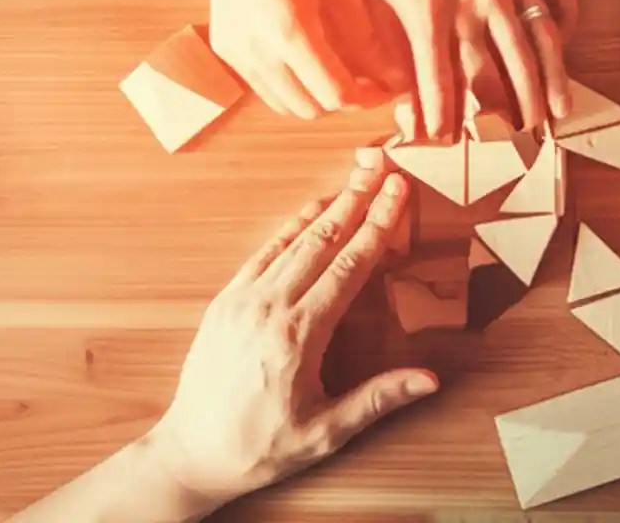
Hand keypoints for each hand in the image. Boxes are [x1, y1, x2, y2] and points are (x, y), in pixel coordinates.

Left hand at [144, 149, 436, 506]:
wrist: (190, 453)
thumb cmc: (259, 447)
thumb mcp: (325, 432)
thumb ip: (377, 399)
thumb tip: (429, 380)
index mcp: (300, 334)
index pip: (351, 265)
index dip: (379, 223)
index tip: (399, 191)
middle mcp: (269, 307)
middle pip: (323, 239)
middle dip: (356, 198)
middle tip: (380, 164)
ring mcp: (242, 301)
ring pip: (291, 240)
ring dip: (325, 207)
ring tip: (351, 179)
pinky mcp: (224, 303)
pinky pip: (261, 255)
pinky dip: (288, 230)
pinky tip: (307, 215)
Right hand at [204, 0, 404, 118]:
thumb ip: (365, 37)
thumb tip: (393, 76)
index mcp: (291, 34)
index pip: (336, 95)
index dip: (369, 99)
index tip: (387, 88)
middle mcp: (258, 54)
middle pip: (312, 109)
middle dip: (344, 101)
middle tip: (367, 80)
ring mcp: (237, 55)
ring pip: (286, 106)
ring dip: (315, 99)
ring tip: (338, 72)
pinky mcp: (225, 51)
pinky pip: (264, 89)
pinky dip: (289, 87)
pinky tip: (305, 60)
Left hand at [365, 0, 576, 138]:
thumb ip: (393, 50)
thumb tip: (401, 101)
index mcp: (429, 11)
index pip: (440, 79)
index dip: (444, 116)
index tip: (449, 142)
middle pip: (502, 67)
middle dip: (514, 109)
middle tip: (523, 138)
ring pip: (539, 39)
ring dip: (551, 80)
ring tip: (558, 112)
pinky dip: (567, 19)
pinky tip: (564, 44)